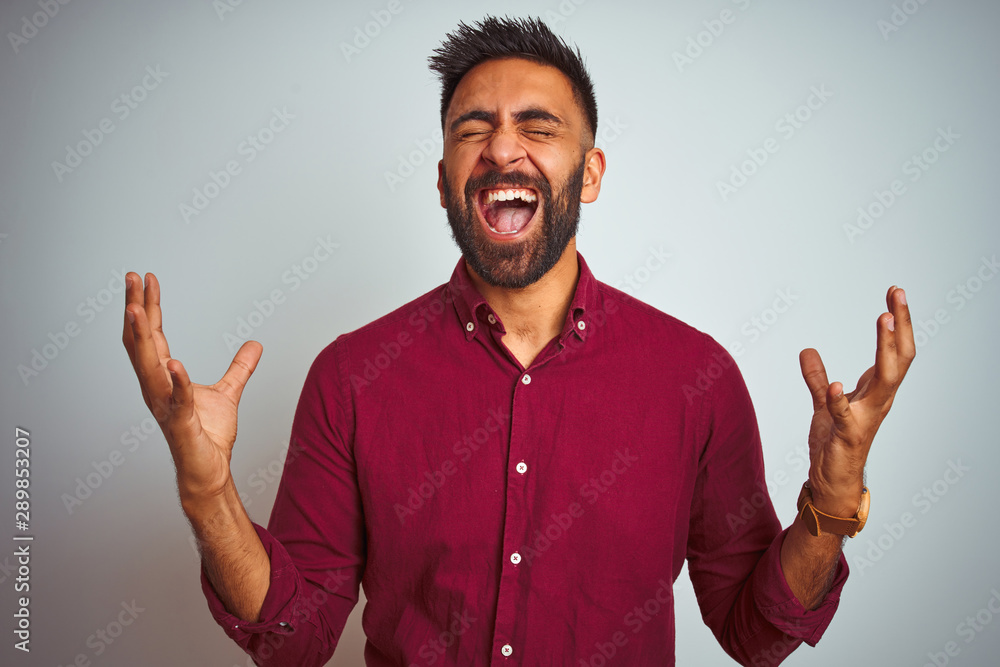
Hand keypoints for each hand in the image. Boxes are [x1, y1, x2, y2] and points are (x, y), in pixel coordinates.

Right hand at [122, 272, 262, 502]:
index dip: (149, 306)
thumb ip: (239, 368)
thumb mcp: (228, 392)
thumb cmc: (208, 436)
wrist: (209, 471)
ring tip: (136, 310)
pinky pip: (177, 399)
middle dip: (135, 309)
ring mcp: (165, 406)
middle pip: (140, 343)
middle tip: (131, 277)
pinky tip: (174, 363)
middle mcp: (157, 388)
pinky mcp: (181, 424)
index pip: (152, 336)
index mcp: (164, 378)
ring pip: (147, 366)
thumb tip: (255, 345)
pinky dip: (176, 381)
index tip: (146, 279)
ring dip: (141, 337)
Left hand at [799, 286, 913, 516]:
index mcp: (876, 390)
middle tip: (896, 295)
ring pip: (885, 380)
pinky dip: (841, 400)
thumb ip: (816, 377)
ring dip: (885, 350)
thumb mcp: (824, 403)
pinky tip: (837, 385)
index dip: (897, 322)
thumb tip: (807, 350)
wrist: (831, 480)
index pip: (895, 351)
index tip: (894, 293)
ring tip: (883, 321)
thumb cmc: (835, 442)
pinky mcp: (846, 435)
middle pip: (899, 358)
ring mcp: (865, 417)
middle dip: (900, 325)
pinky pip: (846, 415)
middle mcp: (879, 401)